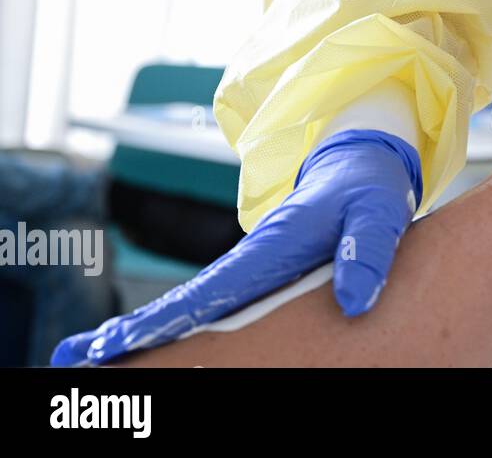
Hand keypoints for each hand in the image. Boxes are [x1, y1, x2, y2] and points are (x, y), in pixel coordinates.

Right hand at [51, 129, 420, 365]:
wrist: (362, 164)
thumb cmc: (370, 189)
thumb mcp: (381, 211)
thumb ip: (369, 249)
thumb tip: (355, 301)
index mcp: (276, 245)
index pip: (212, 290)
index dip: (165, 319)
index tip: (116, 341)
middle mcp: (254, 257)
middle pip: (187, 303)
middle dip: (135, 331)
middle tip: (79, 357)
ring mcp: (253, 267)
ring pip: (195, 306)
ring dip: (149, 330)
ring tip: (97, 359)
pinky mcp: (260, 274)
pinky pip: (215, 305)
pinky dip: (179, 324)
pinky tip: (158, 344)